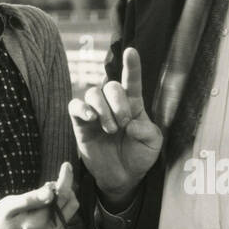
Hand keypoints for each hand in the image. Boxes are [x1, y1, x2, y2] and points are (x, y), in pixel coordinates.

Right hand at [0, 163, 73, 228]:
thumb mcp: (9, 206)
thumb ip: (32, 199)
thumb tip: (52, 190)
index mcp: (42, 223)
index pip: (62, 196)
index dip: (66, 178)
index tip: (67, 165)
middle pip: (71, 203)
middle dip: (65, 188)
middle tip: (48, 183)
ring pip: (68, 211)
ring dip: (61, 199)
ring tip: (41, 195)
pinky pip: (62, 218)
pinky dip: (57, 208)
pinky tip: (42, 206)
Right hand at [68, 48, 162, 204]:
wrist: (123, 178)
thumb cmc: (139, 157)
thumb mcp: (153, 144)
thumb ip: (148, 132)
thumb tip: (131, 124)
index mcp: (133, 105)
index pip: (131, 81)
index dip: (131, 65)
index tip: (131, 51)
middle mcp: (113, 105)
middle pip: (111, 86)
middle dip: (118, 103)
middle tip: (123, 124)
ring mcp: (96, 113)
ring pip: (93, 93)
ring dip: (103, 109)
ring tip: (110, 129)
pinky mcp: (80, 124)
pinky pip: (75, 106)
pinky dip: (81, 108)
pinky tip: (91, 118)